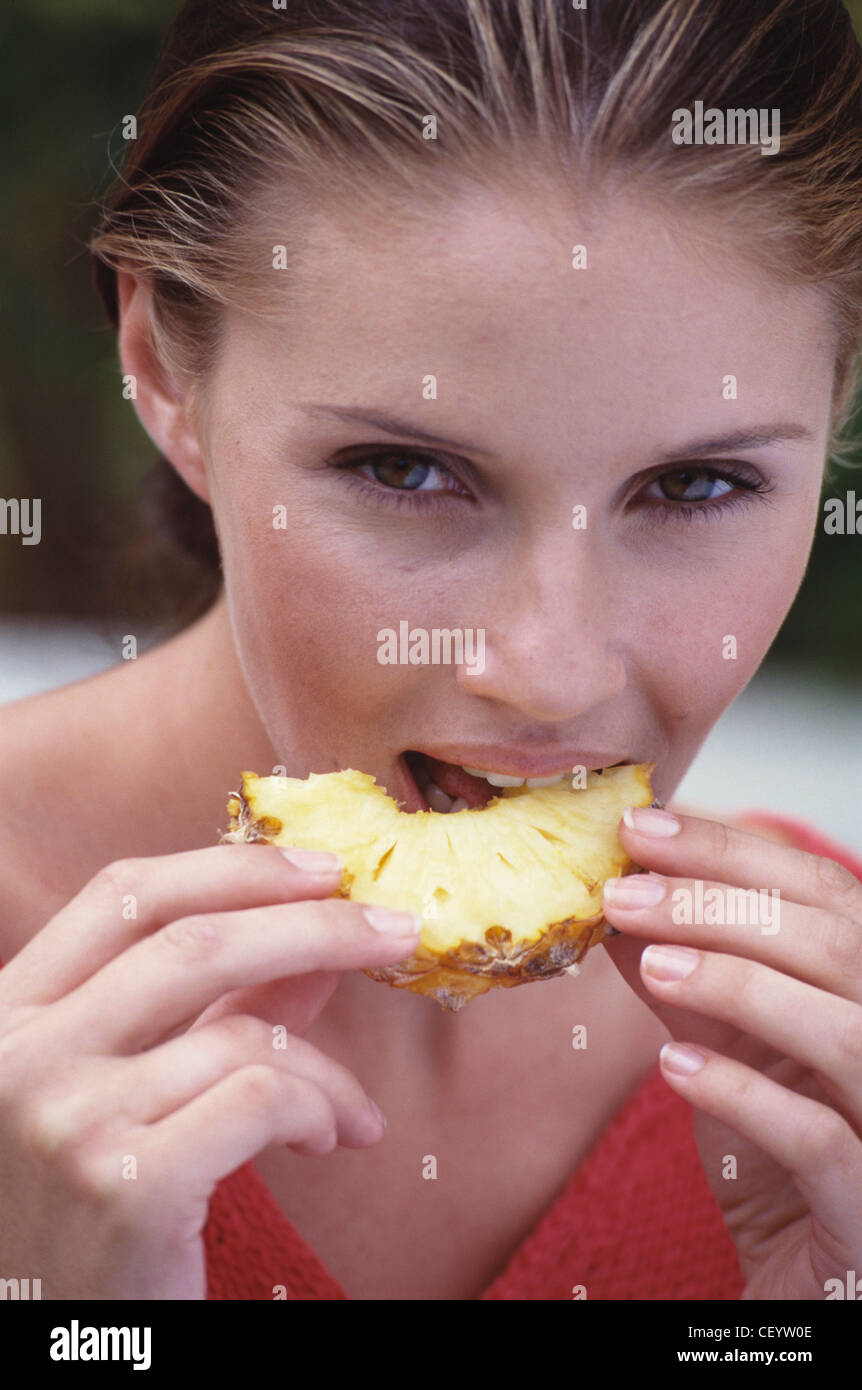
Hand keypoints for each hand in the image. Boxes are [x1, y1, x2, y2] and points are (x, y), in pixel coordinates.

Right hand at [0, 845, 419, 1299]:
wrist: (57, 1342)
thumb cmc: (92, 1217)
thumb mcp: (132, 1093)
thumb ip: (217, 1011)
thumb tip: (321, 945)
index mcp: (10, 1013)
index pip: (122, 894)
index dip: (230, 868)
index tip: (320, 866)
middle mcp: (21, 1056)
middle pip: (194, 942)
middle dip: (315, 924)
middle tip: (393, 928)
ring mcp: (66, 1119)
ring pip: (243, 1033)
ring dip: (327, 1068)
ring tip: (352, 1114)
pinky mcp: (125, 1185)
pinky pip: (263, 1099)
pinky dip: (321, 1109)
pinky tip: (330, 1141)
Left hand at [601, 806, 861, 1300]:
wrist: (817, 1288)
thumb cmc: (787, 1164)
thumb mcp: (735, 1054)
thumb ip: (689, 981)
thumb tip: (621, 901)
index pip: (823, 890)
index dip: (733, 851)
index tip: (639, 828)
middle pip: (839, 944)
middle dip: (722, 903)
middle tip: (622, 889)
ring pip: (848, 1032)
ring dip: (741, 985)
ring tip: (649, 961)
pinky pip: (823, 1143)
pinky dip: (747, 1098)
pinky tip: (674, 1068)